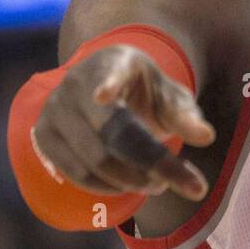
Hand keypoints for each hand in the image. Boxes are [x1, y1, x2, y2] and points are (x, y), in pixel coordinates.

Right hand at [32, 44, 214, 199]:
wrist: (103, 87)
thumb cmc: (143, 92)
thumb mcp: (169, 97)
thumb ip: (186, 115)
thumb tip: (205, 136)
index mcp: (115, 62)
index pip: (110, 73)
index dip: (107, 84)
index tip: (104, 95)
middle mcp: (77, 82)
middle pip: (112, 132)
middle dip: (148, 163)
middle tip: (176, 183)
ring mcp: (55, 108)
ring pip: (93, 158)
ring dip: (129, 180)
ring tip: (157, 184)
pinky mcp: (43, 134)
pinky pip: (75, 171)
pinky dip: (104, 186)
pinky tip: (128, 186)